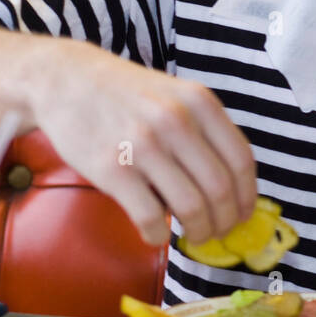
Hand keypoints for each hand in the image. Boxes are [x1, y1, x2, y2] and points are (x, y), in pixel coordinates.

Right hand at [20, 37, 256, 247]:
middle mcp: (176, 121)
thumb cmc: (128, 94)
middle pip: (220, 188)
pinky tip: (157, 233)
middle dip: (226, 221)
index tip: (244, 214)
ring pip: (191, 207)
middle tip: (219, 232)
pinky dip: (159, 235)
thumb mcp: (176, 96)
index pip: (240, 160)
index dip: (248, 195)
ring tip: (195, 236)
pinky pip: (149, 217)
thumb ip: (205, 131)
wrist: (67, 80)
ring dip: (200, 232)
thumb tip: (233, 186)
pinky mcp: (111, 169)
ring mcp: (143, 145)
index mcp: (199, 102)